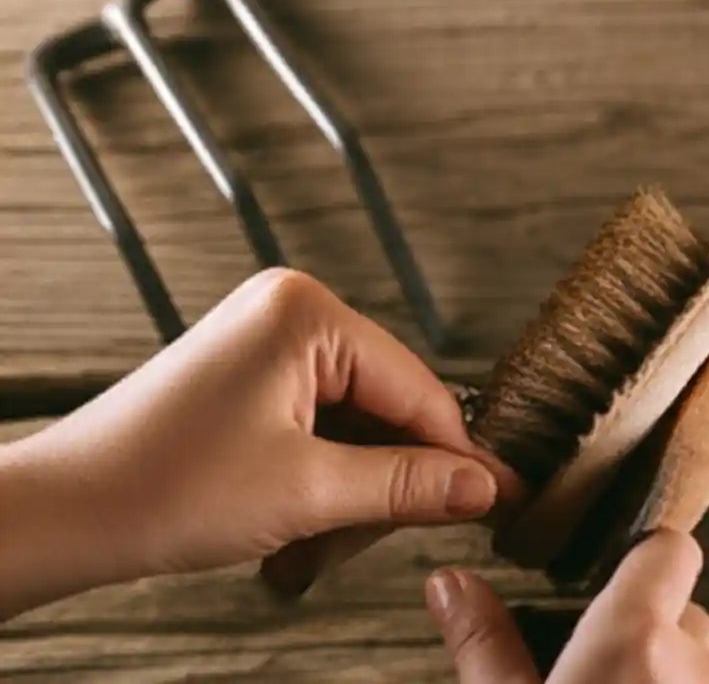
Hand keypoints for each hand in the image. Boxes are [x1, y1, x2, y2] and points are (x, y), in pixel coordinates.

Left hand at [0, 268, 519, 617]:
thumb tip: (482, 486)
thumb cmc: (159, 487)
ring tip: (311, 541)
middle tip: (363, 539)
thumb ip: (407, 485)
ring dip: (350, 490)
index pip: (418, 389)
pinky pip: (322, 424)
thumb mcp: (308, 492)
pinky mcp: (254, 374)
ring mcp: (269, 341)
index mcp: (307, 313)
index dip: (458, 455)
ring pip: (357, 424)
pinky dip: (322, 479)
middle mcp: (291, 312)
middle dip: (384, 481)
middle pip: (389, 406)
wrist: (66, 513)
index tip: (497, 499)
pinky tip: (297, 524)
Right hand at [425, 530, 708, 683]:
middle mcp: (695, 663)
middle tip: (587, 669)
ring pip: (696, 664)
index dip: (644, 553)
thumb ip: (485, 643)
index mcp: (636, 639)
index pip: (672, 547)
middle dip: (642, 631)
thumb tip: (449, 581)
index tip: (607, 574)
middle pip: (682, 612)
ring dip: (662, 675)